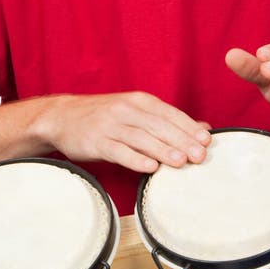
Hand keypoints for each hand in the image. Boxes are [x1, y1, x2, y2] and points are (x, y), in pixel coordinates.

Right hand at [35, 91, 211, 172]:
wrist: (62, 116)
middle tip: (200, 156)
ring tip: (181, 162)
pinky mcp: (96, 141)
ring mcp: (110, 125)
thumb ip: (167, 120)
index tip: (207, 141)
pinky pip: (118, 151)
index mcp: (139, 100)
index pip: (169, 113)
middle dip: (181, 141)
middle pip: (158, 126)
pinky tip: (149, 168)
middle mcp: (126, 110)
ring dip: (162, 150)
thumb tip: (203, 128)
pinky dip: (135, 159)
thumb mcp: (135, 111)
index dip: (189, 127)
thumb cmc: (104, 116)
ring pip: (141, 138)